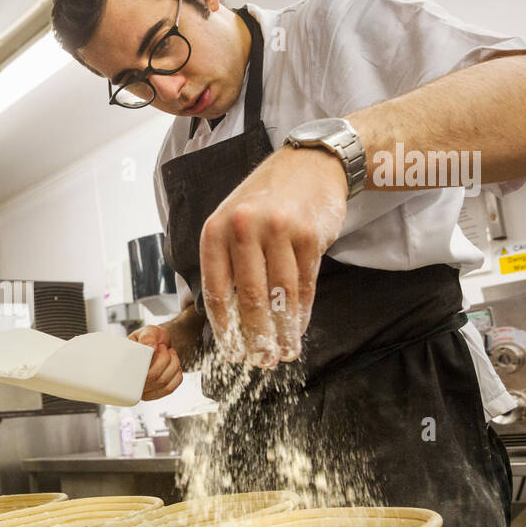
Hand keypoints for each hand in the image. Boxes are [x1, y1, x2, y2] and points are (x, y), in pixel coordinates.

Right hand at [129, 324, 182, 399]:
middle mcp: (131, 384)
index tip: (156, 345)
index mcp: (124, 368)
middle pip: (154, 377)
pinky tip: (172, 363)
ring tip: (169, 352)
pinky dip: (176, 373)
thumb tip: (150, 345)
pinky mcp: (156, 393)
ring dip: (172, 364)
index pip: (139, 373)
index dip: (153, 360)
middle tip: (163, 346)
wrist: (159, 343)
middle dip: (164, 359)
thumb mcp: (147, 331)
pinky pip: (170, 388)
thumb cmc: (150, 338)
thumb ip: (147, 336)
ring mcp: (144, 391)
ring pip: (164, 383)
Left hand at [198, 146, 347, 366]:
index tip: (232, 352)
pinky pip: (305, 284)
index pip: (217, 291)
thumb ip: (225, 262)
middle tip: (261, 362)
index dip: (225, 328)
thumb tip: (224, 317)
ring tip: (283, 353)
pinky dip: (302, 312)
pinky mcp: (310, 235)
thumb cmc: (263, 199)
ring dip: (283, 331)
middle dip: (256, 337)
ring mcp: (279, 231)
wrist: (309, 164)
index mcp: (215, 230)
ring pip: (281, 295)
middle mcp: (244, 228)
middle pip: (250, 297)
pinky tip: (299, 329)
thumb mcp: (230, 220)